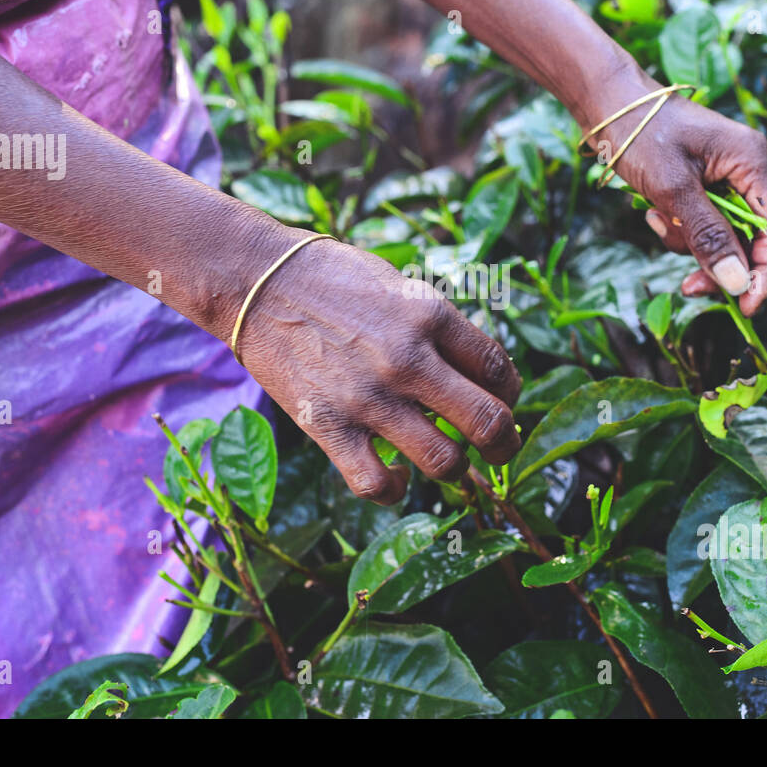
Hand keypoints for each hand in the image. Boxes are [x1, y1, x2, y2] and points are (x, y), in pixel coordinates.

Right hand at [232, 233, 521, 503]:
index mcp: (430, 315)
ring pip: (444, 462)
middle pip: (489, 423)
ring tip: (446, 460)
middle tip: (500, 449)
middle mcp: (407, 359)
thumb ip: (440, 328)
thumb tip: (477, 374)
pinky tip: (395, 474)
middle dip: (504, 444)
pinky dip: (394, 489)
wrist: (255, 281)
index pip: (499, 370)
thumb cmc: (332, 278)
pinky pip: (376, 484)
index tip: (501, 401)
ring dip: (455, 468)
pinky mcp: (327, 426)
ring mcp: (368, 397)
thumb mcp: (400, 287)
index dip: (511, 394)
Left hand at [583, 66, 766, 317]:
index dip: (764, 271)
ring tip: (655, 217)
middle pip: (746, 238)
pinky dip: (675, 227)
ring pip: (717, 235)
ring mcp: (721, 178)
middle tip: (688, 287)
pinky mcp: (698, 186)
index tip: (746, 306)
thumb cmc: (642, 135)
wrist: (606, 104)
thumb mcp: (673, 190)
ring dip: (686, 240)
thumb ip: (708, 236)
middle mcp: (744, 171)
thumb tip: (737, 283)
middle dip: (715, 260)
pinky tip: (651, 211)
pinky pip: (696, 223)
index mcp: (751, 162)